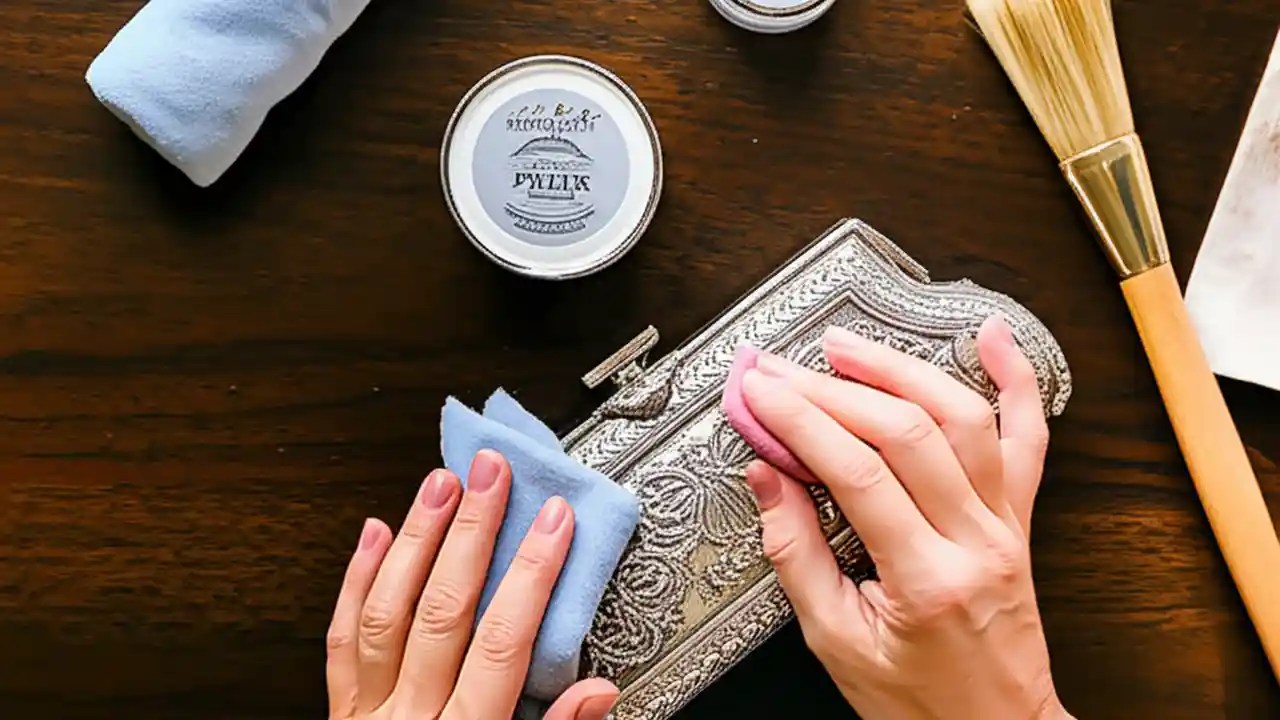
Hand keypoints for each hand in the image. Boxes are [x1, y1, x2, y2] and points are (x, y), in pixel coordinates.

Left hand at [325, 449, 618, 719]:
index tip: (555, 521)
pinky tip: (375, 533)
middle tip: (491, 473)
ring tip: (439, 484)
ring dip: (416, 541)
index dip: (531, 575)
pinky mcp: (340, 711)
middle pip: (442, 610)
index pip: (502, 642)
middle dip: (471, 534)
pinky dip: (357, 580)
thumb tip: (599, 690)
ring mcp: (366, 714)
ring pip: (387, 612)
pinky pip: (342, 638)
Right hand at [741, 318, 1071, 719]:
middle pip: (907, 433)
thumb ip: (797, 557)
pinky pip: (1030, 438)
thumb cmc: (919, 702)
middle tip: (781, 368)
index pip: (858, 473)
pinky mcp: (1020, 518)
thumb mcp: (837, 642)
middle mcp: (976, 542)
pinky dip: (1017, 380)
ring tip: (849, 347)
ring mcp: (1005, 524)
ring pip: (964, 419)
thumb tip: (767, 480)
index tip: (760, 392)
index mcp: (925, 580)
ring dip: (903, 369)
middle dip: (834, 389)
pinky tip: (992, 337)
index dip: (802, 421)